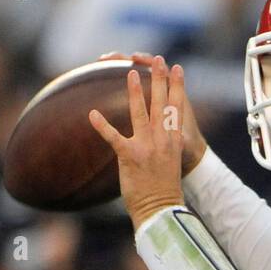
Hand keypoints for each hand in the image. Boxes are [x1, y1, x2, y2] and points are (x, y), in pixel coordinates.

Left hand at [89, 55, 184, 232]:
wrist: (161, 209)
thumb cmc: (164, 188)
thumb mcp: (170, 161)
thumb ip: (164, 143)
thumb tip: (159, 131)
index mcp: (173, 140)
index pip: (177, 108)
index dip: (178, 87)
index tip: (178, 68)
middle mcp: (162, 140)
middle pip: (161, 104)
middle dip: (160, 79)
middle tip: (157, 59)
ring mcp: (147, 147)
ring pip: (140, 113)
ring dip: (135, 91)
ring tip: (130, 72)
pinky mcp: (130, 157)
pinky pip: (113, 137)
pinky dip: (102, 126)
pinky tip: (92, 114)